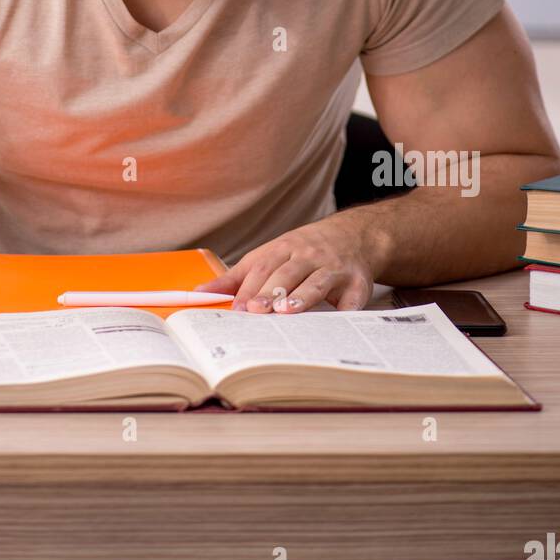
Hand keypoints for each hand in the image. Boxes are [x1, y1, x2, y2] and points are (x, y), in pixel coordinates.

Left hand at [193, 214, 384, 313]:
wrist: (353, 236)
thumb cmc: (302, 251)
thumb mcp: (270, 255)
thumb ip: (237, 276)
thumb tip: (201, 293)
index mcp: (284, 248)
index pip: (263, 266)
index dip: (249, 286)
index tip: (236, 307)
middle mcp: (309, 255)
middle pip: (287, 273)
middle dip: (270, 291)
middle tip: (255, 310)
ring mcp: (334, 268)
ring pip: (316, 281)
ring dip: (302, 297)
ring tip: (286, 311)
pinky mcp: (358, 283)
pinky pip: (352, 299)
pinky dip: (345, 311)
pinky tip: (336, 324)